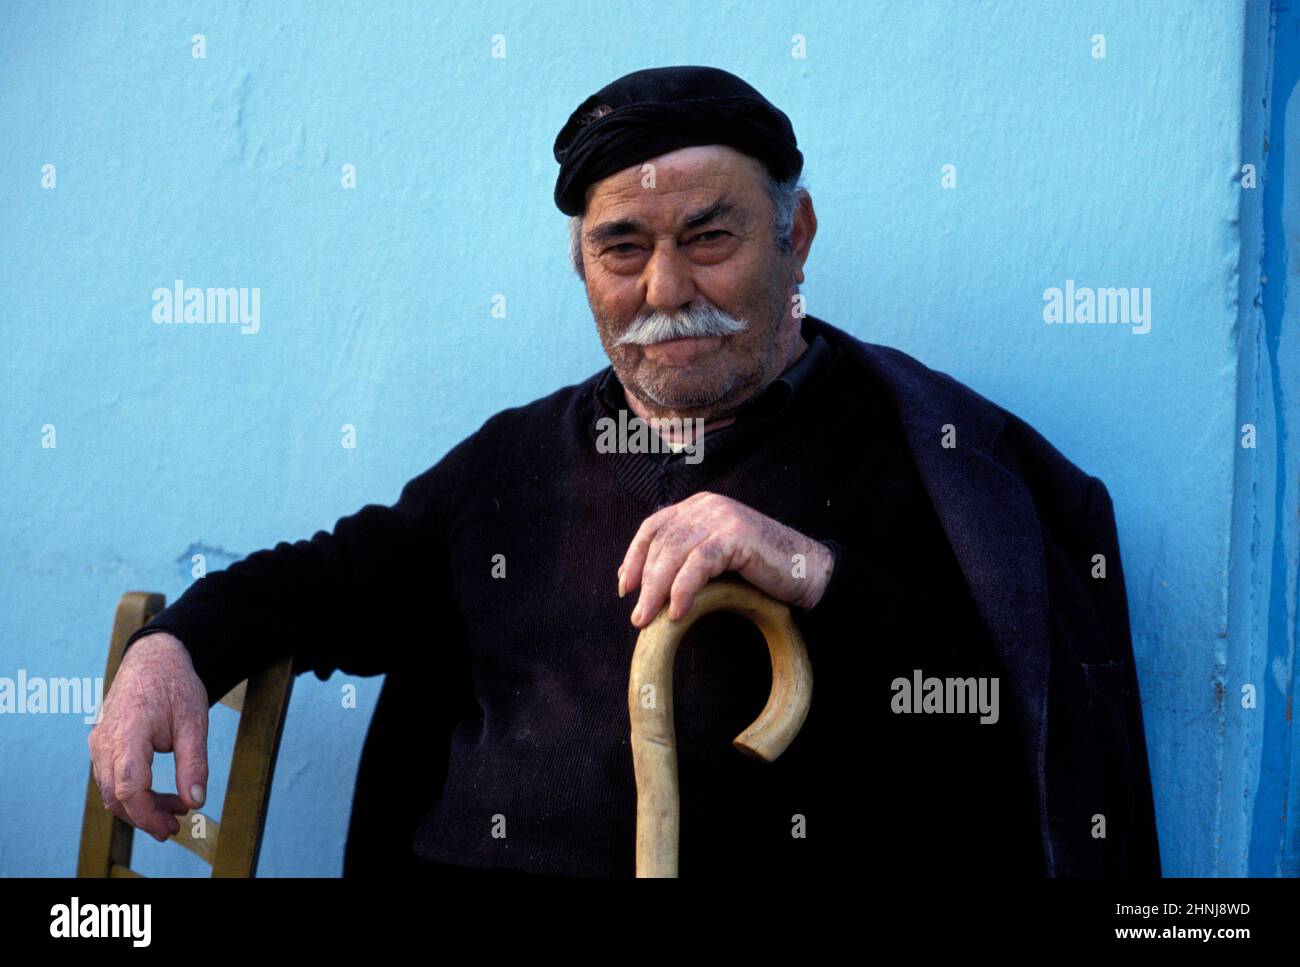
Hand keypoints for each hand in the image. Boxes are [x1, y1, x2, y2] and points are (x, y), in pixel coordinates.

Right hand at [86, 632, 209, 841]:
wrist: (153, 658)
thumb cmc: (174, 686)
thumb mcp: (195, 722)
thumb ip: (194, 763)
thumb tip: (196, 801)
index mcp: (128, 733)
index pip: (128, 787)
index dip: (147, 814)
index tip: (170, 827)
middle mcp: (105, 740)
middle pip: (115, 795)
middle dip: (145, 816)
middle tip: (176, 825)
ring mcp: (99, 742)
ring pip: (111, 789)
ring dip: (140, 805)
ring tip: (176, 808)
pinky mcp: (101, 744)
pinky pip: (111, 777)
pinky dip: (133, 791)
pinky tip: (160, 794)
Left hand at [617, 491, 834, 626]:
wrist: (808, 570)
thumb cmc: (762, 571)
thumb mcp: (716, 560)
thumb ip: (686, 559)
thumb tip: (644, 582)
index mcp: (699, 507)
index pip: (654, 526)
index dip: (635, 556)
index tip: (625, 587)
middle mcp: (707, 506)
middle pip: (661, 541)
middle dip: (644, 580)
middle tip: (638, 616)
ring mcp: (722, 517)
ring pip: (675, 553)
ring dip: (657, 590)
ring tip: (649, 619)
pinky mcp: (736, 534)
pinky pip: (698, 563)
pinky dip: (683, 589)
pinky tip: (678, 612)